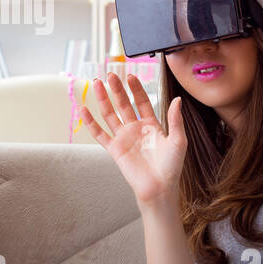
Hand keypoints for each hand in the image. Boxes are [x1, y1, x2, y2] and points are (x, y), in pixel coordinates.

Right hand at [79, 73, 186, 206]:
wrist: (159, 188)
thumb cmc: (171, 167)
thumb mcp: (178, 140)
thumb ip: (175, 120)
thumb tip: (177, 99)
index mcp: (151, 125)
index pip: (142, 101)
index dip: (136, 89)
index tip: (130, 76)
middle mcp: (136, 129)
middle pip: (124, 104)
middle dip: (117, 89)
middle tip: (111, 75)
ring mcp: (123, 138)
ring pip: (110, 114)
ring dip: (104, 100)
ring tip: (97, 84)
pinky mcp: (114, 149)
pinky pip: (100, 134)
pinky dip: (91, 122)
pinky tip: (84, 109)